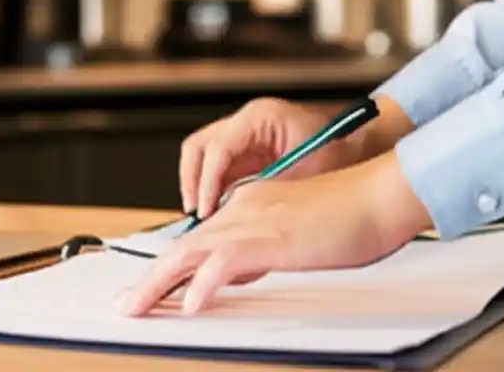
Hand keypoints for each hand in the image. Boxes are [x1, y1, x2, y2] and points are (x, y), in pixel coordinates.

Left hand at [121, 151, 431, 316]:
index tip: (146, 292)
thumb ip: (258, 252)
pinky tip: (190, 305)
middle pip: (181, 247)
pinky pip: (226, 262)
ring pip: (190, 253)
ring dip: (158, 284)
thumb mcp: (291, 239)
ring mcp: (254, 222)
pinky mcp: (272, 238)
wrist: (379, 196)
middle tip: (125, 306)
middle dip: (148, 280)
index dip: (165, 269)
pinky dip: (204, 284)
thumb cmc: (349, 218)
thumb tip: (231, 276)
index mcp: (246, 207)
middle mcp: (241, 210)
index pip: (194, 242)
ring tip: (136, 308)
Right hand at [180, 97, 412, 217]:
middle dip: (192, 182)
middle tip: (198, 215)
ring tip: (206, 219)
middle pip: (199, 148)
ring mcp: (247, 136)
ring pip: (204, 158)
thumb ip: (270, 193)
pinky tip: (223, 215)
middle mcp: (247, 122)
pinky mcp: (252, 152)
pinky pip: (221, 170)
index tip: (206, 212)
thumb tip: (239, 219)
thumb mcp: (307, 175)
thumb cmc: (346, 151)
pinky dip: (216, 191)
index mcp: (259, 117)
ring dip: (200, 187)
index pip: (216, 149)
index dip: (206, 183)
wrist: (369, 144)